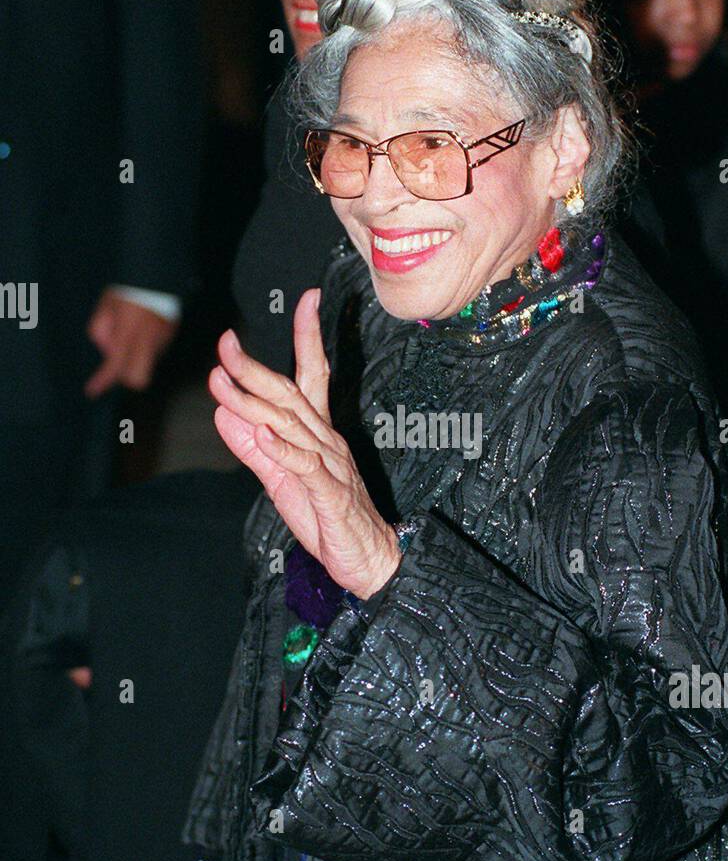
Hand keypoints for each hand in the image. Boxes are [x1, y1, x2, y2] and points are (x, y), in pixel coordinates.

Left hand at [84, 289, 177, 396]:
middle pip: (138, 379)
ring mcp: (162, 340)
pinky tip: (143, 327)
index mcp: (128, 333)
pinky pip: (155, 350)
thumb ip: (101, 329)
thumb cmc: (128, 289)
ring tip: (132, 330)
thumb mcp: (105, 306)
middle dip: (126, 375)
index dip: (102, 381)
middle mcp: (147, 342)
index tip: (91, 391)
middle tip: (118, 361)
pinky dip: (145, 346)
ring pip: (147, 363)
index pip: (114, 366)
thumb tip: (107, 349)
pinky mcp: (171, 335)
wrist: (158, 275)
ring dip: (136, 356)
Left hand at [209, 290, 400, 600]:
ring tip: (225, 382)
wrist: (369, 560)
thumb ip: (253, 448)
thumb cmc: (328, 518)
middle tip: (227, 343)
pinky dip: (284, 451)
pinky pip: (306, 468)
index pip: (311, 376)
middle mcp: (326, 441)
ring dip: (256, 403)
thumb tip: (224, 412)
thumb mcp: (281, 479)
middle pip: (291, 394)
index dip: (306, 337)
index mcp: (317, 434)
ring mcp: (331, 465)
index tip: (304, 300)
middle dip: (256, 367)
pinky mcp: (331, 494)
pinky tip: (263, 436)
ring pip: (291, 426)